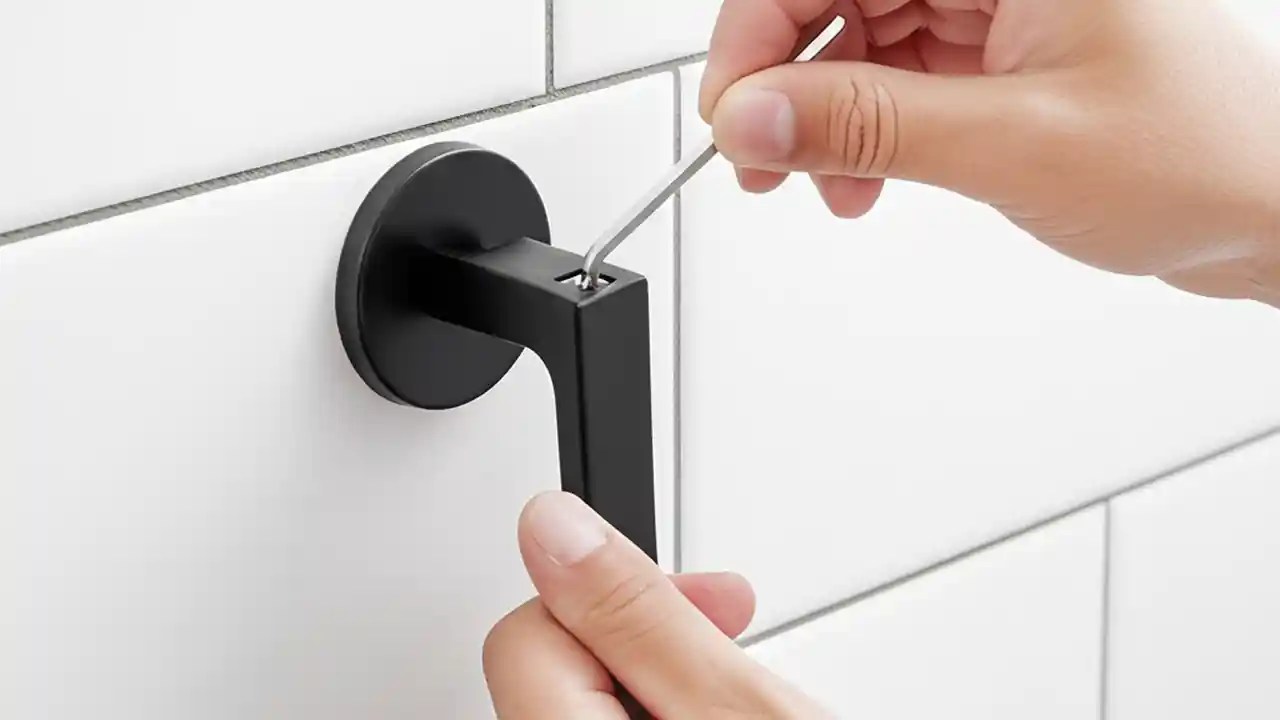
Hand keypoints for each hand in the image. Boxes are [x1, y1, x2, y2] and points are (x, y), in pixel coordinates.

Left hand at [483, 492, 829, 717]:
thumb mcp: (736, 707)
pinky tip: (721, 714)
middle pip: (557, 664)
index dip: (616, 592)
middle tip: (729, 625)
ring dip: (661, 671)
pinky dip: (667, 710)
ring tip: (741, 685)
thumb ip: (639, 614)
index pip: (526, 627)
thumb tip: (553, 524)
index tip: (700, 594)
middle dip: (646, 630)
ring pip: (590, 697)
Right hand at [701, 0, 1279, 306]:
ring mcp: (997, 5)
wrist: (1273, 212)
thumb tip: (753, 118)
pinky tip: (865, 182)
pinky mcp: (997, 52)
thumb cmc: (1203, 156)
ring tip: (822, 186)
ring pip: (861, 39)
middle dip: (787, 80)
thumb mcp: (1013, 143)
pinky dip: (866, 132)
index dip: (761, 29)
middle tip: (759, 157)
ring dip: (825, 117)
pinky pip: (897, 77)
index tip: (732, 111)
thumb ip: (869, 127)